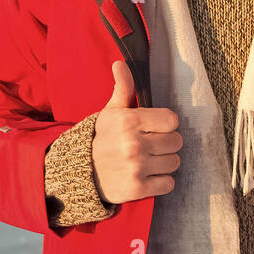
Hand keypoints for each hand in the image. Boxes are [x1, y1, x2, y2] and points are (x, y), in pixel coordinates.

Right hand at [90, 60, 181, 203]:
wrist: (77, 173)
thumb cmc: (100, 139)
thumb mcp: (110, 112)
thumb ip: (123, 88)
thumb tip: (120, 64)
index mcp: (129, 121)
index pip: (172, 120)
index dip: (165, 124)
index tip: (154, 128)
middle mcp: (134, 144)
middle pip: (176, 142)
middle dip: (166, 144)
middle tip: (151, 145)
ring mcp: (136, 168)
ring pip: (174, 162)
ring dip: (165, 163)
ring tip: (149, 160)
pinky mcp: (137, 189)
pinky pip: (168, 184)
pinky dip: (161, 182)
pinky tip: (148, 176)